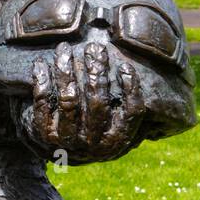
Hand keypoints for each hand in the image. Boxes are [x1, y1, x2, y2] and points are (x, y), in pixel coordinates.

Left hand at [14, 40, 144, 163]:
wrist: (53, 150)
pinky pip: (42, 103)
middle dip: (96, 71)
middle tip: (95, 49)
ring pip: (69, 99)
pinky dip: (41, 81)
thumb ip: (128, 111)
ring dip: (66, 71)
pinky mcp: (43, 134)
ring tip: (64, 49)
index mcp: (114, 143)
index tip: (125, 66)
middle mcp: (91, 145)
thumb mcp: (113, 126)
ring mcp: (66, 140)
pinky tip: (41, 63)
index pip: (130, 114)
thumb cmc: (91, 128)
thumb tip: (158, 89)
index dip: (131, 90)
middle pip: (98, 103)